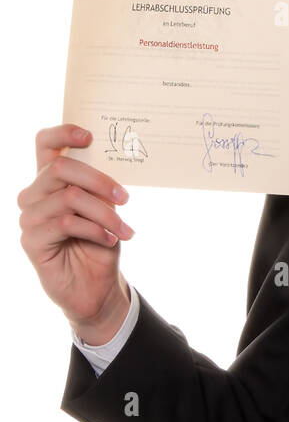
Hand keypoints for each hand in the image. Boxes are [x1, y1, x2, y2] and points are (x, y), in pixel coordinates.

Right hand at [18, 124, 134, 337]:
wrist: (96, 288)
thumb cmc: (100, 242)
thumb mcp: (105, 209)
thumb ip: (100, 187)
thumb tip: (113, 162)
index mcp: (50, 180)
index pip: (45, 144)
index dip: (63, 134)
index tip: (90, 136)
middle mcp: (34, 194)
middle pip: (59, 169)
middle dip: (99, 181)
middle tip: (125, 198)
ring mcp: (29, 217)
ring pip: (69, 198)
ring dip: (104, 213)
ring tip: (124, 229)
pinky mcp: (31, 240)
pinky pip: (65, 223)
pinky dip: (95, 230)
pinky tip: (110, 239)